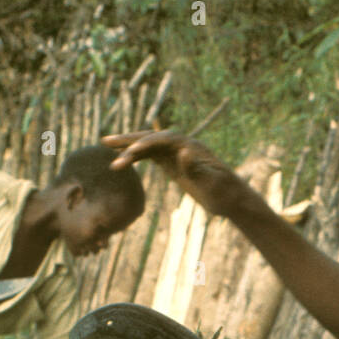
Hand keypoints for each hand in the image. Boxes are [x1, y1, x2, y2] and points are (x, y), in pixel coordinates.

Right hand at [101, 130, 253, 216]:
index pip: (163, 140)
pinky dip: (137, 156)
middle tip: (105, 141)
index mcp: (190, 147)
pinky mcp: (174, 165)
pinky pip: (152, 157)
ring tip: (106, 147)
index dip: (145, 144)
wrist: (233, 200)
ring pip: (149, 146)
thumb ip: (197, 168)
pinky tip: (123, 160)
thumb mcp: (212, 183)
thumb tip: (184, 151)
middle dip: (129, 139)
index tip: (130, 153)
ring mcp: (177, 155)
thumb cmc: (225, 193)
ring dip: (128, 147)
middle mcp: (182, 146)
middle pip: (151, 138)